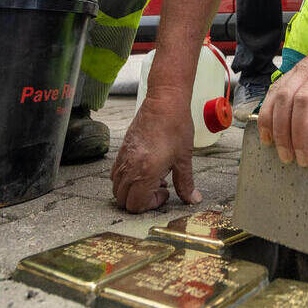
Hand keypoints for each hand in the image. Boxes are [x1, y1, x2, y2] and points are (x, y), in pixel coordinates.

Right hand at [111, 89, 202, 212]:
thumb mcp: (184, 158)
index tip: (166, 192)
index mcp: (146, 172)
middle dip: (139, 201)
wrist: (164, 102)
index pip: (136, 205)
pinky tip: (143, 168)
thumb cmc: (176, 127)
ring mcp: (123, 158)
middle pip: (122, 200)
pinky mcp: (121, 149)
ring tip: (151, 178)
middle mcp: (130, 168)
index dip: (151, 205)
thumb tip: (193, 199)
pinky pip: (114, 173)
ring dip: (131, 190)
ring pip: (116, 188)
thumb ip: (186, 183)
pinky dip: (125, 178)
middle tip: (158, 188)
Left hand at [257, 21, 307, 166]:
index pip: (274, 95)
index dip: (266, 119)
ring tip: (304, 155)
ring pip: (303, 104)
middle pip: (285, 102)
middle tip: (287, 156)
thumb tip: (299, 123)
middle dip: (282, 133)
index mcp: (299, 70)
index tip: (266, 141)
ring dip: (299, 134)